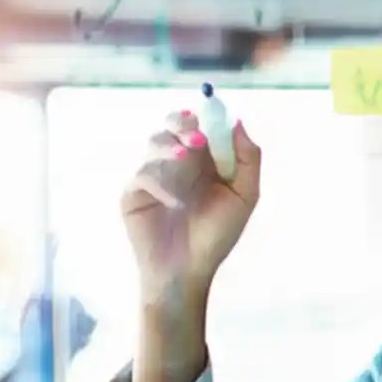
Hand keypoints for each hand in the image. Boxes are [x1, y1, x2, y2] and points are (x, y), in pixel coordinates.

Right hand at [121, 110, 261, 304]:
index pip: (200, 124)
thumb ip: (248, 160)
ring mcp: (154, 175)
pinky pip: (142, 173)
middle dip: (181, 122)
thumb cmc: (216, 237)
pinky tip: (173, 200)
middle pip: (172, 125)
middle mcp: (177, 162)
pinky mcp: (134, 193)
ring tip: (186, 158)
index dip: (204, 115)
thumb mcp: (244, 197)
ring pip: (155, 142)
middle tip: (196, 135)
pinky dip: (158, 181)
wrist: (188, 270)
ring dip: (172, 147)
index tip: (210, 111)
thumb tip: (238, 122)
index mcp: (204, 160)